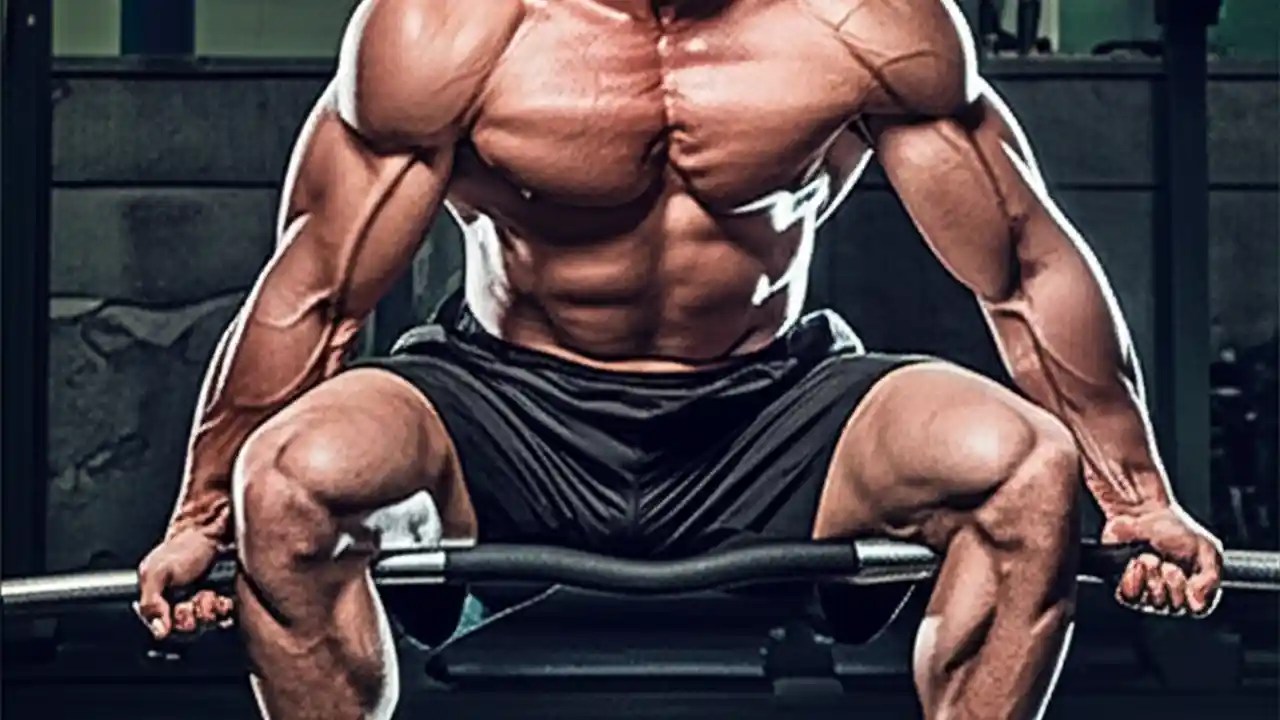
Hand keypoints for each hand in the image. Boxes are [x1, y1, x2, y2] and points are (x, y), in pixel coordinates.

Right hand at [135, 528, 235, 639]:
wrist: (212, 531)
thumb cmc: (183, 548)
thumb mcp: (156, 572)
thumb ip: (150, 603)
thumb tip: (158, 630)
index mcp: (158, 602)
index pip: (163, 631)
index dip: (173, 625)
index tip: (179, 611)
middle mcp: (180, 606)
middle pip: (186, 631)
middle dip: (192, 617)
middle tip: (194, 599)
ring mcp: (202, 605)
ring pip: (206, 625)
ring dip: (208, 611)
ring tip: (208, 594)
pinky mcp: (223, 601)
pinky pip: (225, 617)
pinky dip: (223, 609)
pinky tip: (222, 598)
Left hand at [1101, 505, 1222, 617]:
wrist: (1141, 512)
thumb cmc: (1174, 528)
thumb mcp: (1206, 548)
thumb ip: (1211, 578)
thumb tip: (1197, 603)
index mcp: (1195, 587)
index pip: (1197, 609)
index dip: (1191, 593)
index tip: (1186, 575)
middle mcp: (1171, 593)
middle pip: (1173, 607)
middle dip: (1170, 581)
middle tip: (1167, 563)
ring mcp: (1147, 591)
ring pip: (1151, 603)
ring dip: (1151, 578)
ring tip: (1150, 558)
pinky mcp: (1124, 585)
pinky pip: (1128, 598)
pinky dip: (1132, 580)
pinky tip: (1135, 563)